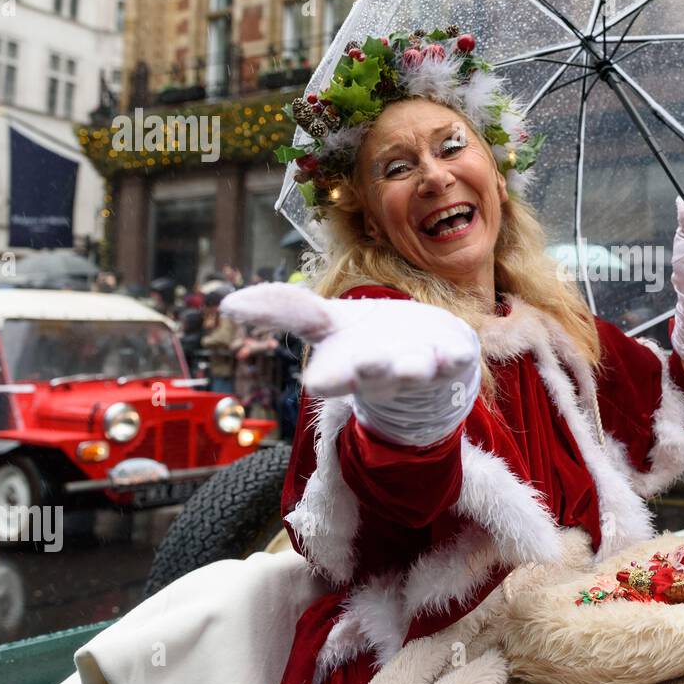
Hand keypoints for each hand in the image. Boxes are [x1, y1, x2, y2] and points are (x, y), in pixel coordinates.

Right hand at [221, 283, 479, 445]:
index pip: (331, 378)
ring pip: (414, 371)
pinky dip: (455, 357)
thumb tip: (226, 302)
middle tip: (365, 366)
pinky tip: (457, 352)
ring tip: (416, 364)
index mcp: (347, 367)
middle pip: (373, 375)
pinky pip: (454, 360)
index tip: (318, 382)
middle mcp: (381, 372)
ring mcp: (419, 368)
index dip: (327, 378)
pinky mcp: (451, 360)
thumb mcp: (327, 325)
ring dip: (414, 367)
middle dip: (369, 371)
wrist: (425, 361)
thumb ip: (285, 311)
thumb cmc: (369, 342)